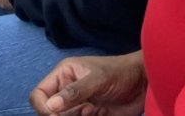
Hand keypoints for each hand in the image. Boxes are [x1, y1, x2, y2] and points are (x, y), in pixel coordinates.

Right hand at [30, 52, 146, 115]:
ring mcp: (78, 105)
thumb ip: (75, 92)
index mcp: (65, 74)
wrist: (144, 83)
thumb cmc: (122, 72)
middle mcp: (67, 90)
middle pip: (48, 112)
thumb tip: (50, 105)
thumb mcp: (98, 79)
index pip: (40, 94)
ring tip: (89, 114)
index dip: (43, 108)